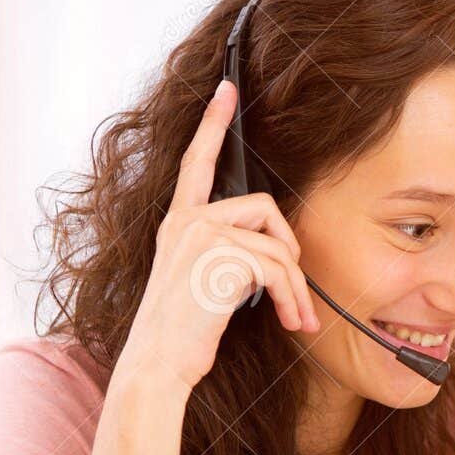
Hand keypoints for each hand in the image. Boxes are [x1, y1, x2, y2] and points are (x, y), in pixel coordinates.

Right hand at [115, 80, 319, 394]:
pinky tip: (290, 321)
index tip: (229, 89)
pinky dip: (293, 297)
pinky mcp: (219, 255)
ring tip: (297, 318)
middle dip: (289, 250)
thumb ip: (229, 256)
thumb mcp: (204, 285)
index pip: (197, 163)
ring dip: (296, 286)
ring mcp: (199, 234)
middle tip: (294, 294)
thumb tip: (279, 256)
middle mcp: (185, 220)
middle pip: (264, 206)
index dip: (214, 124)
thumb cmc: (183, 335)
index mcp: (179, 223)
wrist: (157, 365)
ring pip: (277, 242)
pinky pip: (278, 266)